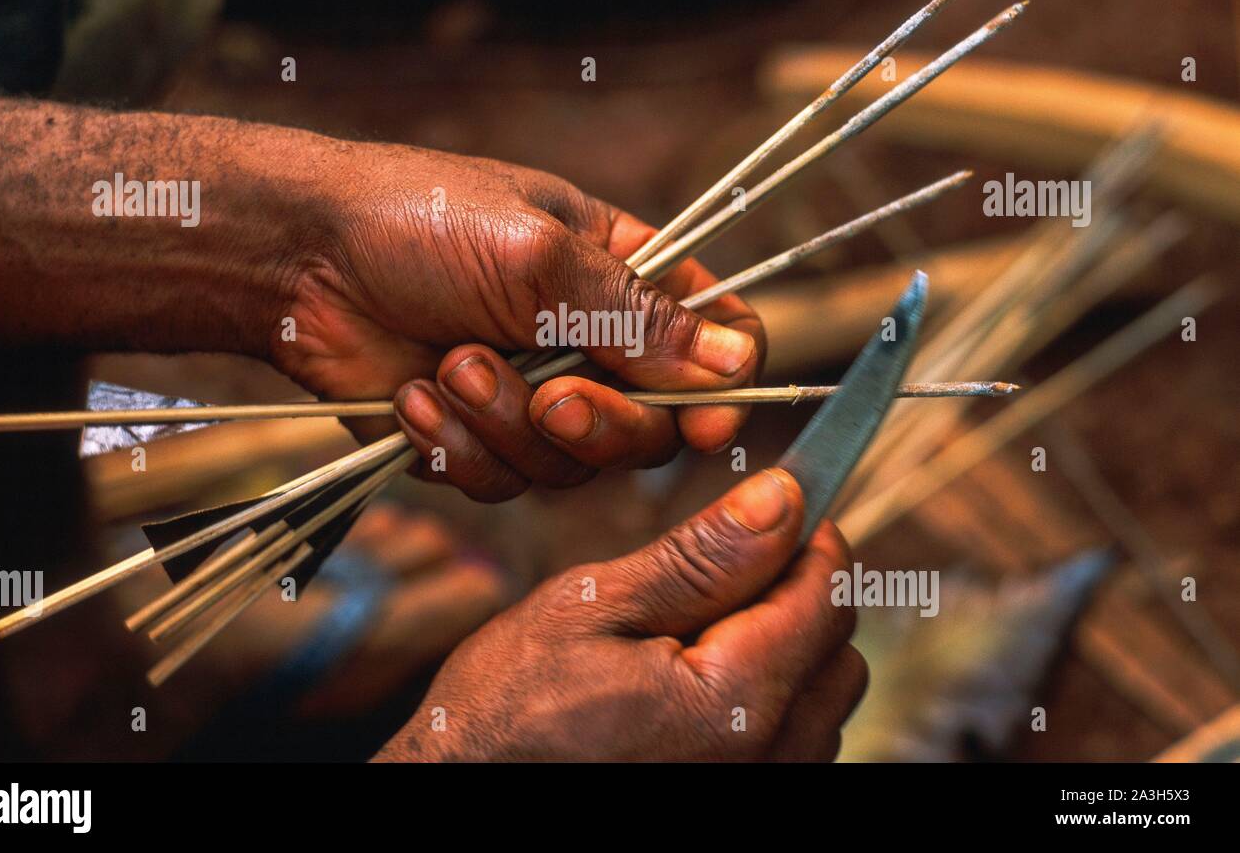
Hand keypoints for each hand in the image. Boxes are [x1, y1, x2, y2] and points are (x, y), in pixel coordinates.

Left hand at [274, 141, 764, 500]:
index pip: (717, 340)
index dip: (724, 388)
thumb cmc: (420, 221)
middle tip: (550, 397)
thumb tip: (740, 364)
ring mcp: (530, 397)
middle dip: (599, 425)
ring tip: (450, 364)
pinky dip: (456, 448)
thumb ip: (638, 319)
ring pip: (571, 466)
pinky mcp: (473, 440)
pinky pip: (499, 483)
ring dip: (507, 424)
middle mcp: (589, 345)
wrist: (298, 259)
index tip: (701, 423)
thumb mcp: (540, 256)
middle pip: (650, 429)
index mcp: (623, 279)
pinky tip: (414, 398)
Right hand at [373, 469, 865, 760]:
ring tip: (688, 638)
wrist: (467, 789)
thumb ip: (701, 558)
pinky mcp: (742, 803)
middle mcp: (765, 760)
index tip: (774, 508)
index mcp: (732, 704)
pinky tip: (691, 685)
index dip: (808, 538)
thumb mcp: (593, 608)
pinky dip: (764, 700)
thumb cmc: (508, 712)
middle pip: (837, 652)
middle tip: (715, 575)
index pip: (827, 598)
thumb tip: (781, 501)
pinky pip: (791, 742)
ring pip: (821, 699)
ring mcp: (757, 791)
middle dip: (795, 596)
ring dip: (781, 651)